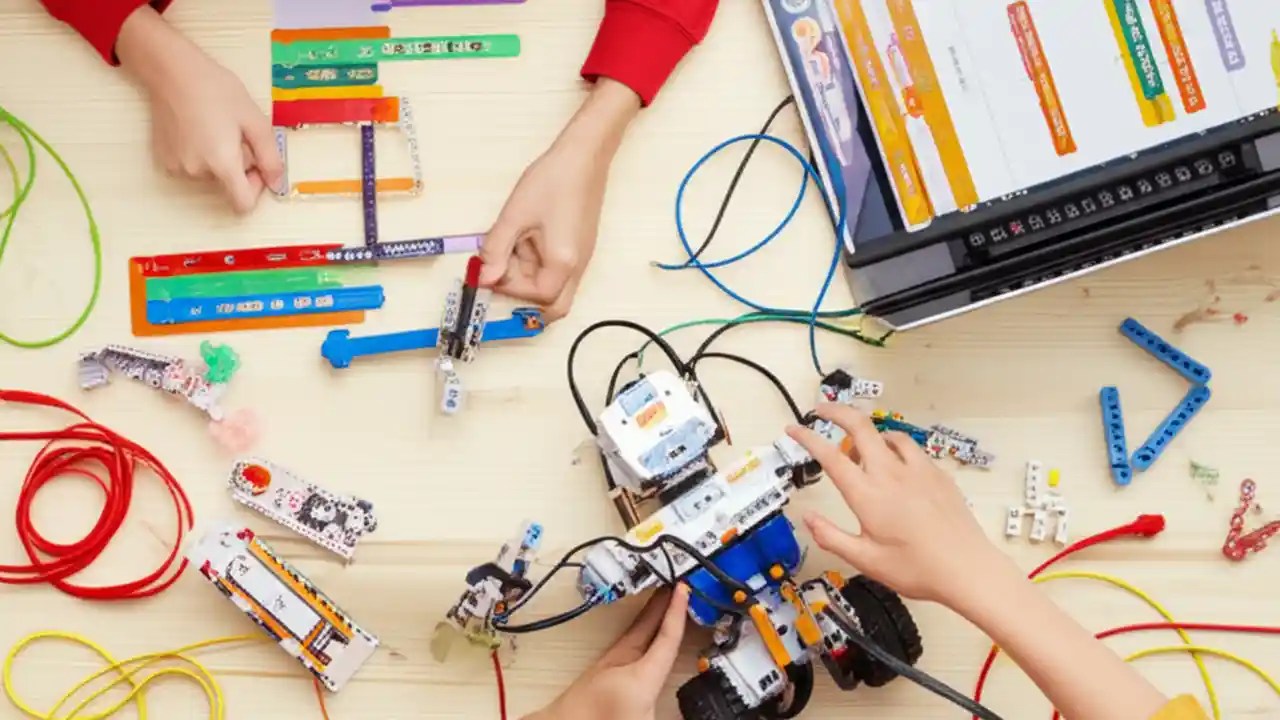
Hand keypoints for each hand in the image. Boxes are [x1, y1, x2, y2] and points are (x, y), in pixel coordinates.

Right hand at [116, 7, 282, 213]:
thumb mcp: (255, 121)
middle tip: (235, 133)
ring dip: (219, 159)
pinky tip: (198, 129)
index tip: (257, 167)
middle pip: (227, 185)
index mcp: (221, 164)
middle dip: (238, 165)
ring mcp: (176, 167)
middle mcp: (196, 172)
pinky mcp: (164, 159)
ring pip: (210, 176)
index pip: (242, 204)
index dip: (256, 190)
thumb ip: (270, 157)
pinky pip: (192, 167)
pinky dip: (200, 155)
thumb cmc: (216, 90)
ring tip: (215, 127)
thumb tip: (277, 183)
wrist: (172, 71)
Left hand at [479, 78, 639, 320]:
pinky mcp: (578, 248)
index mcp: (564, 263)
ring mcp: (581, 258)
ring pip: (554, 288)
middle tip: (502, 273)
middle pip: (553, 305)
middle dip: (524, 297)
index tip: (491, 269)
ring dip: (528, 277)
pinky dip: (536, 265)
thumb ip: (496, 251)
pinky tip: (524, 239)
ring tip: (513, 245)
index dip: (509, 288)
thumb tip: (484, 278)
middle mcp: (577, 267)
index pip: (537, 297)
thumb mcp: (514, 216)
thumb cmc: (552, 181)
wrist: (583, 156)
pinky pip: (557, 270)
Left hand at [525, 586, 688, 719]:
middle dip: (662, 604)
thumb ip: (674, 714)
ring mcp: (608, 666)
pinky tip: (641, 637)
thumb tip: (691, 714)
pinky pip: (626, 644)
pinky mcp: (599, 673)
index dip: (677, 611)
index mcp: (640, 678)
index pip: (666, 638)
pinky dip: (640, 632)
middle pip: (647, 626)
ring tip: (662, 604)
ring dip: (650, 617)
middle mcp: (622, 665)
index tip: (683, 589)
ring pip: (636, 634)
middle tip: (674, 585)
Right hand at [786, 405, 1013, 607]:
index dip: (807, 437)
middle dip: (836, 411)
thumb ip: (831, 537)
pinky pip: (911, 449)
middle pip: (860, 426)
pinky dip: (894, 448)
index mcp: (867, 494)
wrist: (968, 569)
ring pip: (888, 434)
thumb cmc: (915, 569)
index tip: (793, 429)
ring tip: (860, 451)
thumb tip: (807, 517)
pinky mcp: (938, 474)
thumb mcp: (865, 560)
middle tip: (821, 409)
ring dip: (868, 434)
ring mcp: (918, 470)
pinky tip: (896, 467)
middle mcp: (891, 473)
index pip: (830, 456)